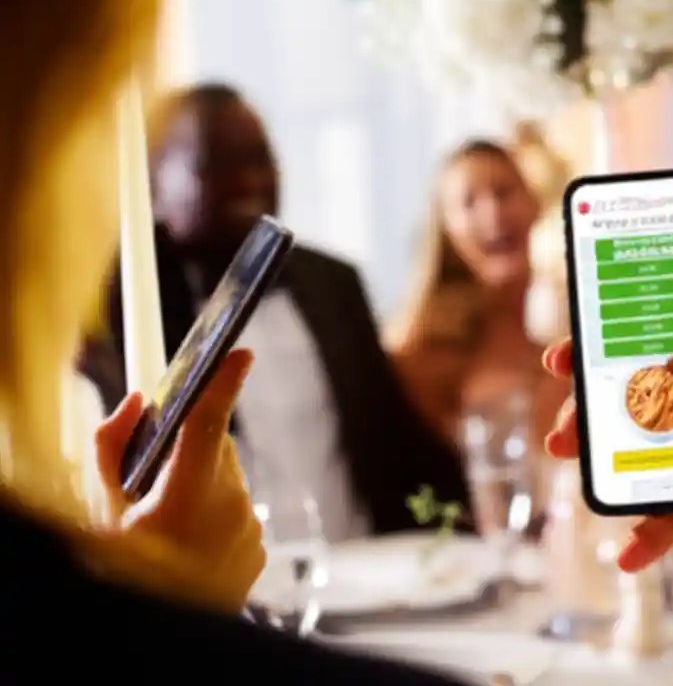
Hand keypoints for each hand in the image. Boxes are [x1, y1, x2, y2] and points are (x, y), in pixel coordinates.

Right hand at [94, 349, 264, 612]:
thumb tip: (135, 407)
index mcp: (187, 495)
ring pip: (227, 481)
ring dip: (200, 486)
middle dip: (187, 448)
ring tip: (168, 521)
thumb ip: (113, 453)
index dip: (223, 382)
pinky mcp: (259, 549)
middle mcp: (229, 508)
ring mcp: (250, 530)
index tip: (238, 353)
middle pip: (214, 449)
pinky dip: (216, 516)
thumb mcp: (103, 516)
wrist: (168, 630)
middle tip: (154, 470)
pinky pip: (238, 513)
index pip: (208, 423)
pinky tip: (189, 542)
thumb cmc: (129, 574)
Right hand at [542, 319, 672, 615]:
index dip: (639, 329)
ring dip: (601, 453)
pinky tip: (627, 550)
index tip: (590, 333)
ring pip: (645, 449)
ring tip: (565, 454)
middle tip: (563, 395)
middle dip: (602, 392)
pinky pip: (660, 517)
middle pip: (654, 390)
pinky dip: (640, 532)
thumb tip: (672, 363)